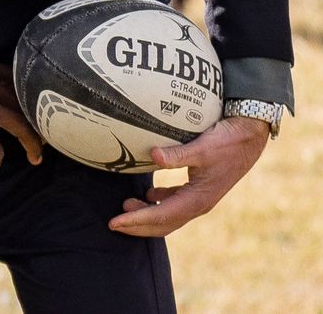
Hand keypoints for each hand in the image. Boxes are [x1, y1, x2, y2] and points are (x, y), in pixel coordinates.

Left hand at [108, 116, 270, 237]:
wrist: (250, 137)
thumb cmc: (227, 142)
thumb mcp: (201, 148)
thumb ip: (177, 154)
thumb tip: (153, 155)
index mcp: (198, 199)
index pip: (161, 216)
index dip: (136, 221)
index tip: (114, 222)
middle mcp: (199, 203)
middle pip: (164, 223)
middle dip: (138, 225)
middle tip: (113, 223)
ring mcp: (200, 197)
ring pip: (169, 214)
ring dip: (147, 213)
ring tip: (126, 206)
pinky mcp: (201, 188)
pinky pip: (176, 201)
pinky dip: (160, 201)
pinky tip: (149, 195)